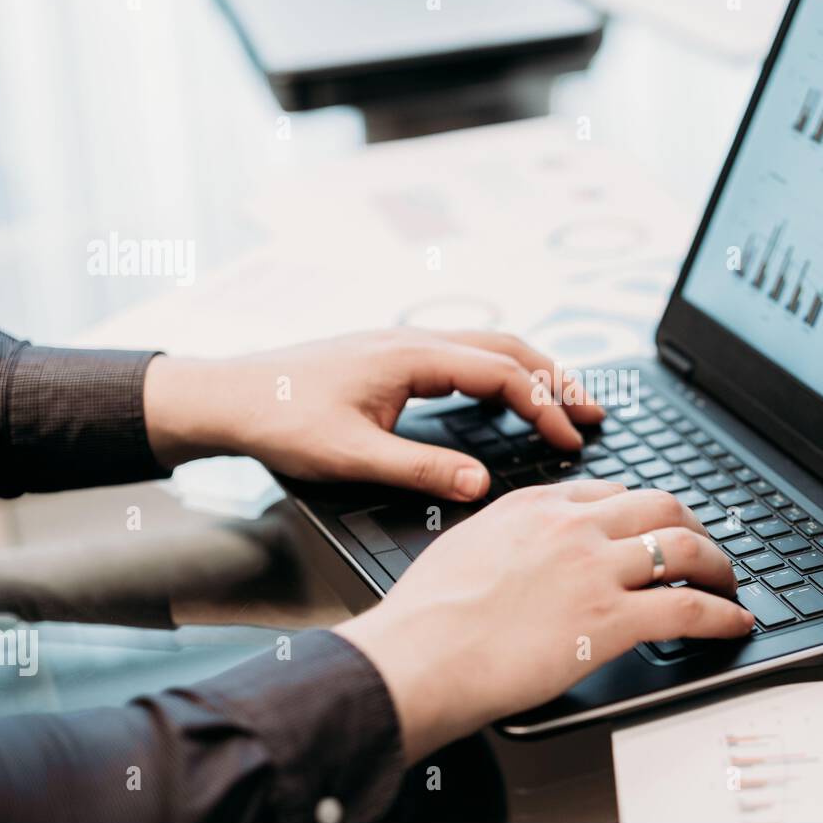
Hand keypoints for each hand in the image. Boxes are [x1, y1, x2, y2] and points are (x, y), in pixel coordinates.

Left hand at [144, 328, 603, 500]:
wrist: (227, 396)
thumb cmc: (281, 421)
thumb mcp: (351, 455)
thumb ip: (420, 468)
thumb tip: (481, 482)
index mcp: (412, 357)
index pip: (500, 373)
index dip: (543, 406)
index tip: (572, 439)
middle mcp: (415, 340)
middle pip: (507, 349)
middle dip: (555, 380)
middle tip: (595, 413)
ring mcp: (405, 345)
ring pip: (488, 348)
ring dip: (532, 373)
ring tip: (566, 403)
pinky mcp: (393, 358)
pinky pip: (465, 356)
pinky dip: (501, 375)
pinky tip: (505, 399)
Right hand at [333, 481, 754, 761]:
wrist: (419, 654)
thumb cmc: (427, 616)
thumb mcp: (465, 547)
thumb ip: (504, 539)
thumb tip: (518, 552)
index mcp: (535, 507)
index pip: (610, 492)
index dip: (643, 510)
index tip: (653, 525)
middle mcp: (572, 527)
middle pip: (660, 506)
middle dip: (693, 526)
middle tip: (703, 548)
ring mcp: (595, 569)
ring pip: (684, 547)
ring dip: (718, 565)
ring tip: (728, 582)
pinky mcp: (611, 619)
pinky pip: (688, 608)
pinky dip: (722, 614)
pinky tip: (733, 621)